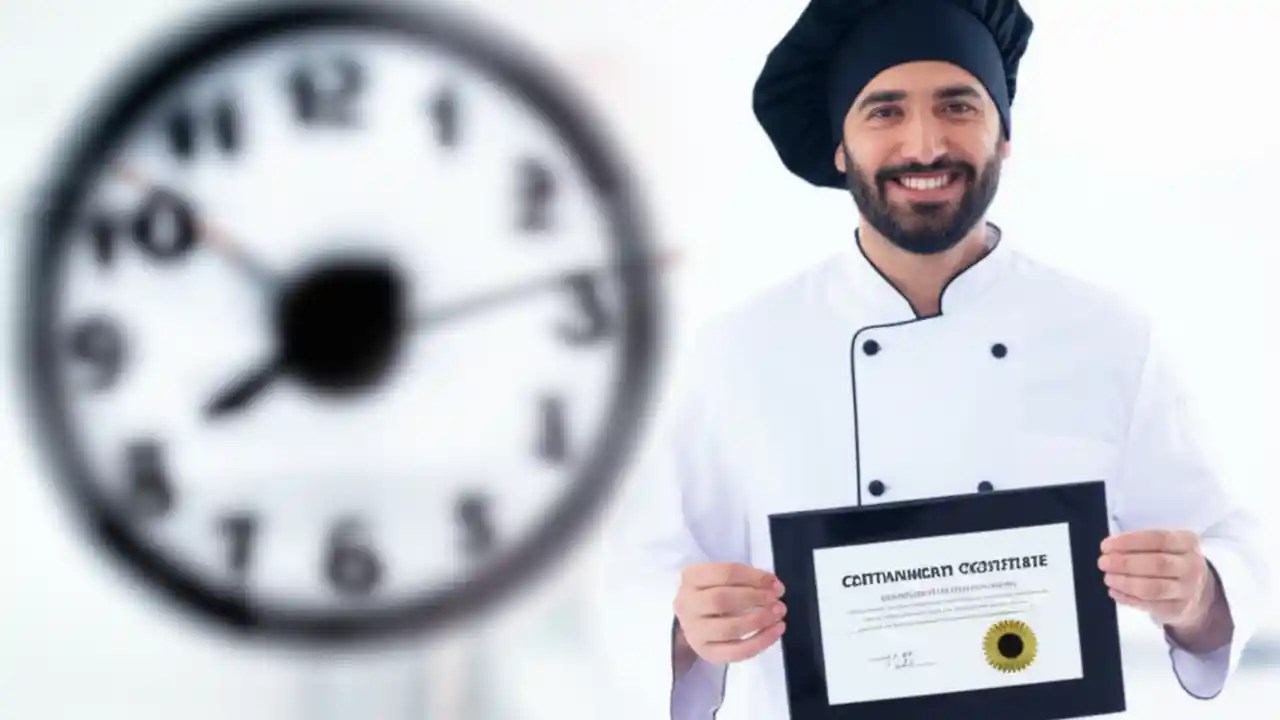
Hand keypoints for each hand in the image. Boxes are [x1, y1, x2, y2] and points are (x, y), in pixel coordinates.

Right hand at [673, 562, 786, 664]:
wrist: (696, 619)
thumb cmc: (714, 592)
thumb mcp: (722, 577)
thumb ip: (746, 578)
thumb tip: (773, 586)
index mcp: (691, 578)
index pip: (723, 573)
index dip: (753, 577)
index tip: (773, 582)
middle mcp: (687, 604)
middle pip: (721, 600)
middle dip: (754, 598)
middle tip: (776, 598)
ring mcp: (694, 632)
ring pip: (728, 628)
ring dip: (759, 620)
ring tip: (778, 612)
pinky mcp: (707, 653)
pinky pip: (736, 652)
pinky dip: (761, 642)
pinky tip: (776, 630)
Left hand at [1098, 529, 1212, 629]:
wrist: (1197, 593)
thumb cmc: (1171, 562)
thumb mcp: (1165, 546)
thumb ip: (1141, 544)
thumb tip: (1111, 548)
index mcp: (1187, 542)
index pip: (1158, 539)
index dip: (1129, 542)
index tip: (1106, 545)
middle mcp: (1191, 566)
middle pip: (1157, 564)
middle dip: (1124, 563)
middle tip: (1103, 562)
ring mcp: (1187, 590)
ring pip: (1152, 588)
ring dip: (1125, 582)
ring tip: (1108, 577)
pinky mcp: (1178, 609)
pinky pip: (1149, 605)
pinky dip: (1127, 598)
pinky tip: (1114, 591)